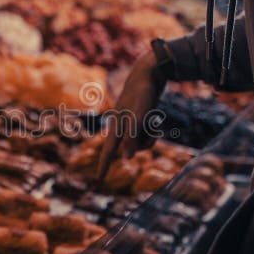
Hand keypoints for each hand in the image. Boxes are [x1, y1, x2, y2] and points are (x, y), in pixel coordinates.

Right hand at [96, 50, 165, 180]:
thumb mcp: (139, 116)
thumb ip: (132, 137)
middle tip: (151, 126)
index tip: (99, 180)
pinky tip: (154, 117)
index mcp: (116, 126)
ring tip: (154, 120)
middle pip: (133, 148)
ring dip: (150, 135)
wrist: (150, 73)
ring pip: (142, 141)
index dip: (104, 166)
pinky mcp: (140, 119)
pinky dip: (152, 129)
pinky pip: (146, 133)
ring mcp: (131, 123)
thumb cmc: (142, 93)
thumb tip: (127, 159)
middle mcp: (122, 126)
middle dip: (144, 142)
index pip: (108, 151)